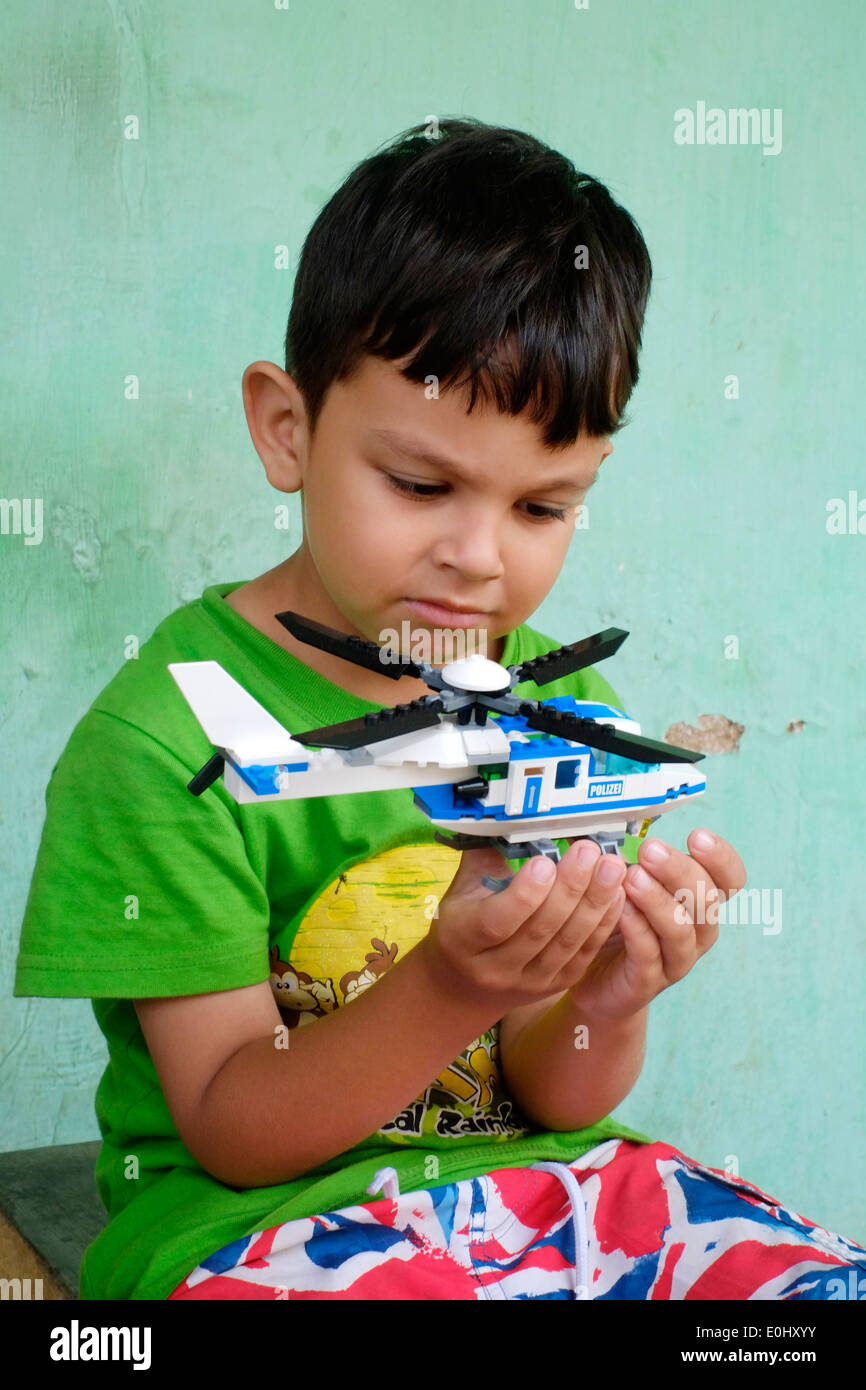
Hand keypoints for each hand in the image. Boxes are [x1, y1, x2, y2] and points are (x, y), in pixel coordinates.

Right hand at [419, 841, 627, 1015]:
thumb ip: (484, 856)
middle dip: (569, 889)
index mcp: (463, 939)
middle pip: (539, 930)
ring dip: (594, 903)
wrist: (465, 985)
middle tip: (589, 852)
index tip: (546, 862)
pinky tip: (617, 894)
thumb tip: (505, 816)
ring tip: (611, 868)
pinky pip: (585, 953)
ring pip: (567, 942)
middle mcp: (495, 968)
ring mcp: (529, 981)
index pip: (495, 921)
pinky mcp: (557, 985)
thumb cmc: (463, 925)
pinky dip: (604, 922)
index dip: (524, 894)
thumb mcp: (461, 892)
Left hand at [568, 828, 746, 1022]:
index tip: (696, 836)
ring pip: (681, 929)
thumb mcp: (628, 883)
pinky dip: (637, 929)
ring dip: (658, 900)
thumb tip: (615, 820)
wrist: (596, 982)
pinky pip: (649, 954)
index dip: (721, 858)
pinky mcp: (648, 981)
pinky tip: (621, 910)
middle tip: (649, 850)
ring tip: (632, 877)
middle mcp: (698, 930)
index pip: (730, 879)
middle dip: (679, 870)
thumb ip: (632, 857)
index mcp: (700, 901)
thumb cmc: (617, 922)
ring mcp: (676, 959)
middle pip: (706, 899)